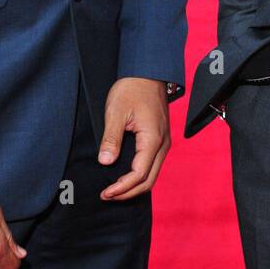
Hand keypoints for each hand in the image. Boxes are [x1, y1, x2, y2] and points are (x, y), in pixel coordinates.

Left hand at [98, 77, 170, 201]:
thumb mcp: (116, 112)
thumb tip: (106, 162)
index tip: (106, 192)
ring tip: (114, 190)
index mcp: (153, 139)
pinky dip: (139, 176)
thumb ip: (111, 139)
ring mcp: (163, 142)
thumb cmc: (132, 88)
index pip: (139, 174)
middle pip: (148, 180)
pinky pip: (152, 165)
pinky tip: (125, 176)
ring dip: (134, 186)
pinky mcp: (160, 139)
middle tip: (107, 196)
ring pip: (152, 174)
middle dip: (128, 192)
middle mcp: (162, 144)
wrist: (147, 72)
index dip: (122, 188)